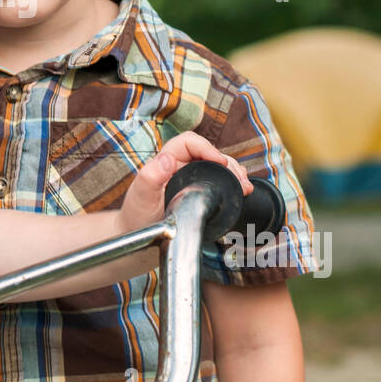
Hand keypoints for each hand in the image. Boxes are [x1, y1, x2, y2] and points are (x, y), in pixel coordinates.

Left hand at [118, 132, 251, 232]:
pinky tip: (241, 191)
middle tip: (239, 180)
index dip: (206, 148)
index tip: (219, 162)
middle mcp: (179, 167)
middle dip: (227, 163)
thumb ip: (149, 177)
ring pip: (217, 167)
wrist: (139, 239)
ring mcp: (190, 179)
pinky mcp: (199, 192)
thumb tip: (166, 159)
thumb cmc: (136, 217)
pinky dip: (232, 183)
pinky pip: (219, 180)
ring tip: (244, 187)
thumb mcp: (140, 197)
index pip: (188, 142)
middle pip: (208, 153)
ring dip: (234, 173)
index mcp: (165, 162)